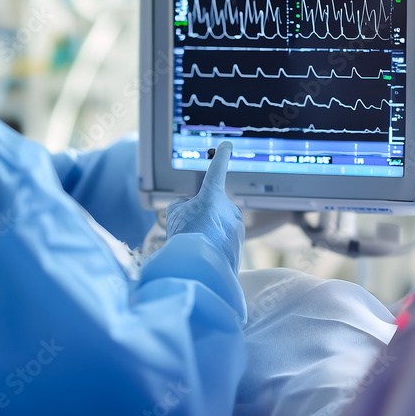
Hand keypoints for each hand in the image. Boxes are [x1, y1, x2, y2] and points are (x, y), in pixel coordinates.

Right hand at [165, 142, 244, 272]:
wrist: (199, 269)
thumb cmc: (185, 238)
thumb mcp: (175, 214)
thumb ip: (184, 205)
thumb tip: (191, 207)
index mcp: (212, 195)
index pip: (217, 169)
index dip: (221, 156)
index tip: (227, 145)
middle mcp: (228, 207)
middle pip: (212, 206)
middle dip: (202, 215)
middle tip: (190, 229)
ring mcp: (236, 224)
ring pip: (218, 223)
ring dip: (208, 231)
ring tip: (197, 244)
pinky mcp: (239, 241)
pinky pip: (224, 237)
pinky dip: (215, 244)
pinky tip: (206, 254)